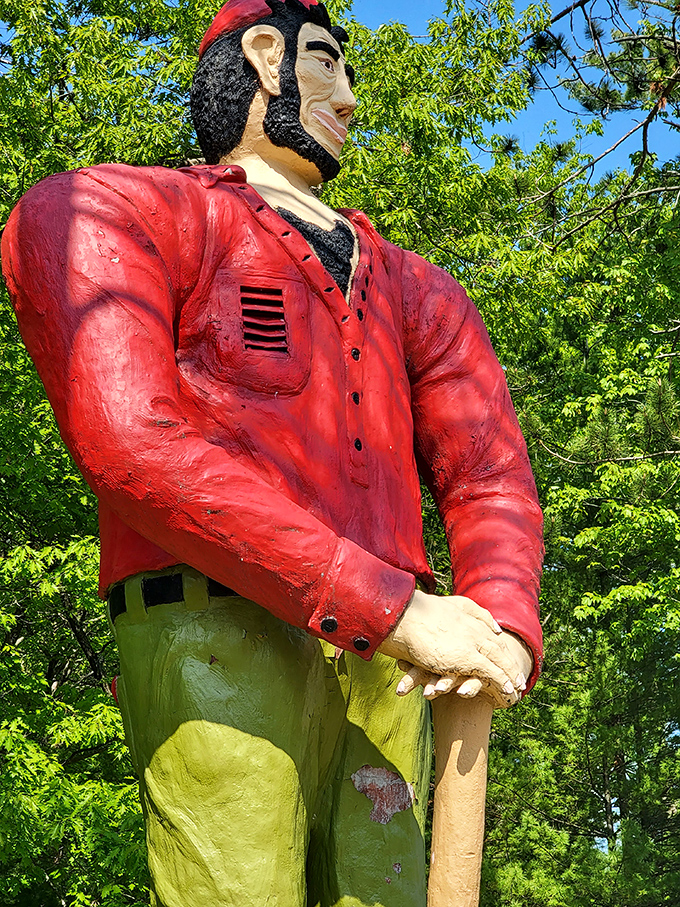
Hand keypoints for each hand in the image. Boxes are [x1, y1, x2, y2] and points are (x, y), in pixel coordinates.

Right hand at [378, 591, 531, 707]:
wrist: (403, 615)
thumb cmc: (416, 613)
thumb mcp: (442, 608)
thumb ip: (462, 613)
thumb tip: (479, 625)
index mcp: (467, 618)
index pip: (491, 636)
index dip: (501, 650)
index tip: (508, 660)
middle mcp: (473, 630)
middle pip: (499, 649)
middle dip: (510, 665)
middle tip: (520, 681)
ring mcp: (471, 643)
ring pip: (498, 661)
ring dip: (510, 675)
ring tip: (517, 689)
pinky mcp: (465, 658)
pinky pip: (489, 672)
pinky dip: (501, 681)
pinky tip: (508, 690)